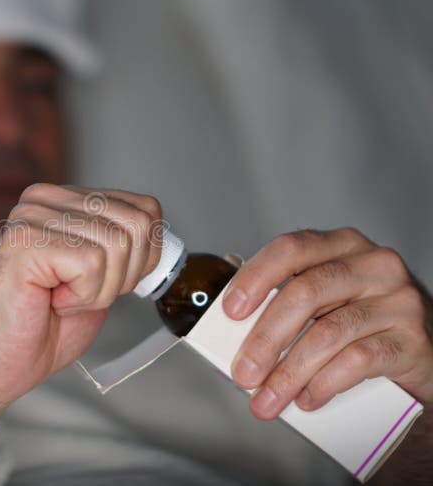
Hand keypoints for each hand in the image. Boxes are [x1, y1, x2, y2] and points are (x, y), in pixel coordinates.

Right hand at [0, 184, 163, 410]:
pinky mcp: (24, 241)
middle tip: (80, 294)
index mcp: (65, 200)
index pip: (144, 209)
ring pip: (117, 245)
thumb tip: (157, 232)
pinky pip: (92, 263)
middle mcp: (45, 199)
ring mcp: (31, 216)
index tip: (107, 283)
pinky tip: (51, 301)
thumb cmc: (39, 327)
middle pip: (138, 224)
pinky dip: (82, 297)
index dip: (144, 258)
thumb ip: (124, 246)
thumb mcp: (100, 278)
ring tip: (60, 299)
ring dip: (99, 291)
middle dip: (122, 276)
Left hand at [223, 228, 432, 419]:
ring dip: (290, 372)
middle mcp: (372, 265)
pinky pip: (359, 360)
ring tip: (269, 397)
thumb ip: (283, 300)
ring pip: (329, 333)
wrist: (418, 352)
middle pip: (305, 294)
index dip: (255, 277)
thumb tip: (230, 324)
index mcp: (341, 246)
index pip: (291, 249)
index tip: (231, 312)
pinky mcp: (413, 340)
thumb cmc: (360, 321)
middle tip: (244, 373)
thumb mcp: (324, 299)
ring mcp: (398, 301)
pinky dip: (325, 382)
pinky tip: (308, 397)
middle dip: (266, 338)